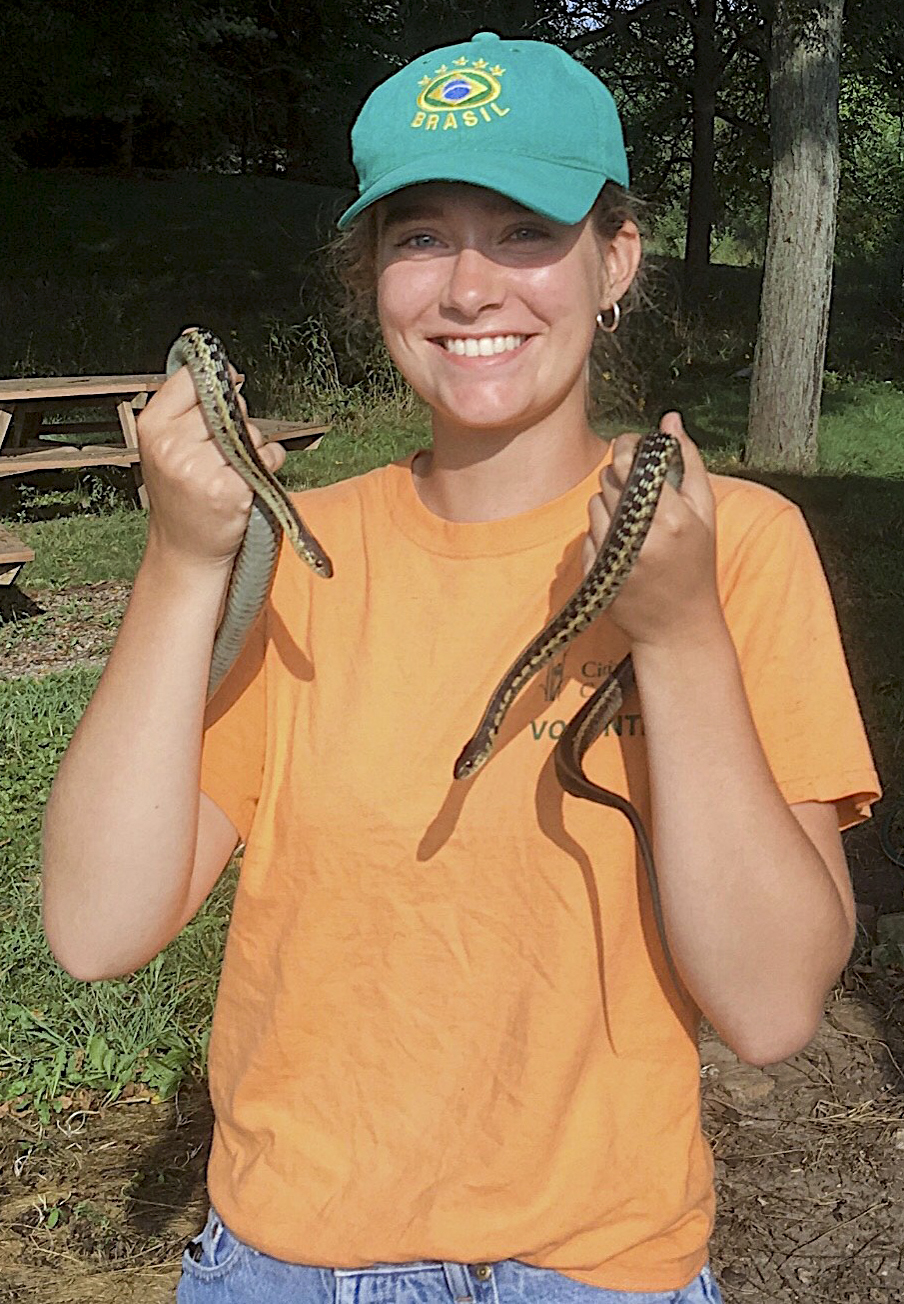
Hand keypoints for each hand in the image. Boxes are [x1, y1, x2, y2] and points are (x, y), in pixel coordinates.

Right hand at [137, 362, 285, 570]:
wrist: (185, 551)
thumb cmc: (181, 498)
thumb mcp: (167, 446)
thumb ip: (189, 408)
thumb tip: (229, 371)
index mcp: (153, 427)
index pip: (193, 378)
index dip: (215, 384)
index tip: (222, 395)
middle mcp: (173, 446)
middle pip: (227, 405)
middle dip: (235, 422)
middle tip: (220, 453)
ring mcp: (201, 469)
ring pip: (251, 432)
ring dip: (254, 448)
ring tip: (231, 473)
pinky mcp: (231, 489)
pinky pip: (268, 456)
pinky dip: (269, 465)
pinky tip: (248, 484)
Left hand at [582, 412, 723, 649]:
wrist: (677, 626)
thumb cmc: (695, 565)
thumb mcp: (703, 513)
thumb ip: (688, 463)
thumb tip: (669, 419)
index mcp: (671, 517)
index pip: (631, 463)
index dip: (626, 447)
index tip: (630, 447)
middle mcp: (640, 536)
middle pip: (609, 481)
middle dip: (619, 477)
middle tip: (637, 490)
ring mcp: (615, 557)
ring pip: (593, 505)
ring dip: (608, 506)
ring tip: (633, 524)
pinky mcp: (596, 573)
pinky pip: (587, 534)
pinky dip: (601, 534)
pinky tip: (622, 548)